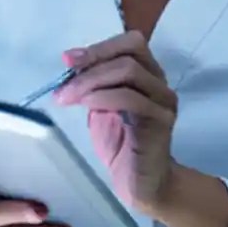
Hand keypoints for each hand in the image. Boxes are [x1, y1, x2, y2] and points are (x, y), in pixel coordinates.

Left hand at [55, 30, 178, 214]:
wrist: (141, 183)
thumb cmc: (120, 145)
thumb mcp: (100, 108)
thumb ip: (94, 85)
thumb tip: (72, 64)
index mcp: (146, 74)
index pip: (130, 43)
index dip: (99, 46)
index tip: (68, 58)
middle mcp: (159, 81)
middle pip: (130, 52)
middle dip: (92, 61)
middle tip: (65, 80)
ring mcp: (163, 99)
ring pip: (129, 71)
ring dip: (92, 81)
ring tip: (68, 97)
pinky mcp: (161, 119)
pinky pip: (131, 98)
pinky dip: (104, 97)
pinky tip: (87, 105)